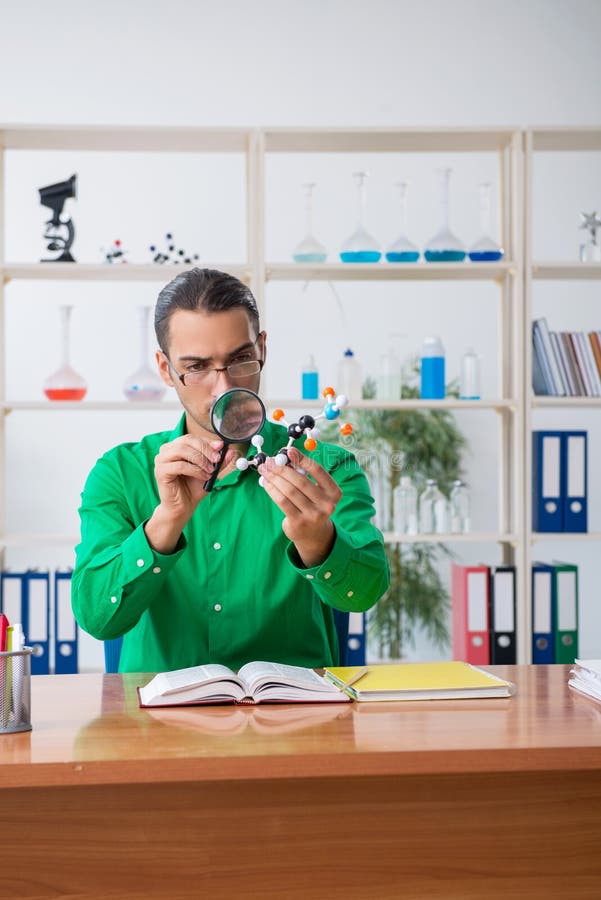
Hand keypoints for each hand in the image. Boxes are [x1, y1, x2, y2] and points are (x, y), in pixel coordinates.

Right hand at [145, 435, 236, 552]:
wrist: (183, 507)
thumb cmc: (193, 488)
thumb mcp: (210, 472)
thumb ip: (219, 462)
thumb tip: (231, 451)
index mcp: (176, 447)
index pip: (192, 438)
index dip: (207, 441)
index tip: (222, 447)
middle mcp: (166, 451)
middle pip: (187, 440)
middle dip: (205, 449)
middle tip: (217, 458)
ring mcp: (161, 460)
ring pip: (182, 451)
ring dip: (200, 460)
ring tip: (211, 470)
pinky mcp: (161, 472)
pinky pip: (180, 465)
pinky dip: (195, 470)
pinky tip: (204, 476)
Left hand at [258, 447, 340, 567]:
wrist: (312, 534)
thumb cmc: (312, 504)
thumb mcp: (316, 491)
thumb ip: (305, 475)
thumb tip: (285, 457)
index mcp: (334, 492)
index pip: (318, 471)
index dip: (302, 459)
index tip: (289, 451)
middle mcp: (327, 505)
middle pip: (301, 481)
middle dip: (283, 468)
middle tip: (270, 461)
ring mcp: (313, 515)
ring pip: (289, 491)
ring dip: (274, 478)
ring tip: (265, 470)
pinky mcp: (298, 523)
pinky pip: (282, 502)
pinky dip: (272, 489)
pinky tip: (266, 482)